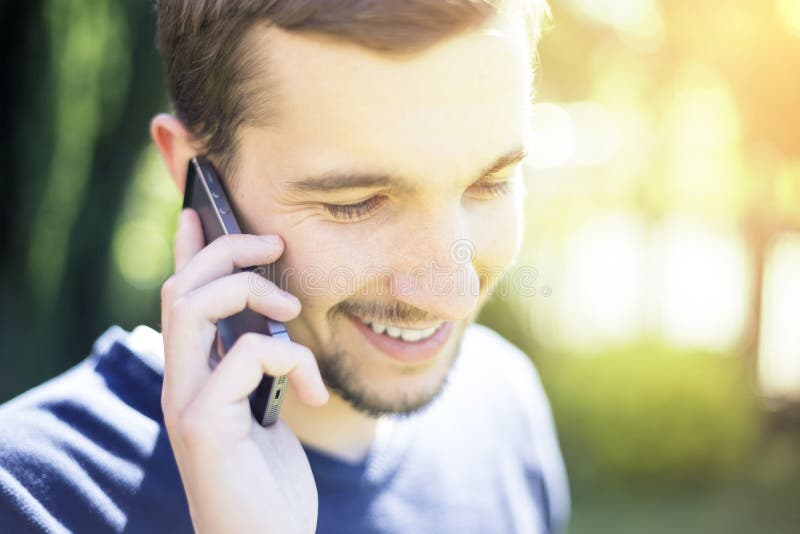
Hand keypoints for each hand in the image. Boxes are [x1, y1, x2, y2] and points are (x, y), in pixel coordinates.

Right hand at [159, 207, 328, 533]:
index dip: (188, 250)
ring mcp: (186, 403)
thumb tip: (269, 324)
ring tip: (292, 311)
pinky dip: (291, 358)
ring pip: (193, 305)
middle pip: (181, 288)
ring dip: (251, 290)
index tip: (198, 210)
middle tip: (274, 245)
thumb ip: (256, 370)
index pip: (181, 298)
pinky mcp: (203, 424)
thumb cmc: (269, 484)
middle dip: (226, 251)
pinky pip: (246, 353)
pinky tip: (314, 392)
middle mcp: (180, 384)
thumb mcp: (266, 413)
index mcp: (196, 377)